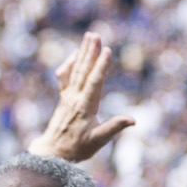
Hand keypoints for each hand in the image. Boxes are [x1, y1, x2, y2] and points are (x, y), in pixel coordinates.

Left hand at [27, 31, 136, 162]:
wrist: (54, 151)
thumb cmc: (78, 148)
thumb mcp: (99, 141)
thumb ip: (114, 127)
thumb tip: (133, 120)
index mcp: (85, 107)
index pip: (95, 83)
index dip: (101, 66)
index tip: (106, 51)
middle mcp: (75, 98)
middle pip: (83, 71)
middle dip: (90, 52)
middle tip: (95, 35)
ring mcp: (68, 96)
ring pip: (76, 70)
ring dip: (83, 52)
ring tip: (88, 37)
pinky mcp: (64, 97)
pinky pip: (66, 76)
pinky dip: (70, 63)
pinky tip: (76, 54)